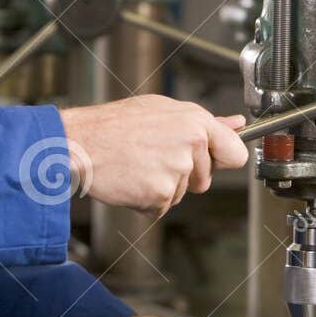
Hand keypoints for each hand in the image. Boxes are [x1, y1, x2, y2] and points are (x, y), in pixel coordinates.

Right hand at [59, 95, 247, 215]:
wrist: (79, 143)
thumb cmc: (114, 125)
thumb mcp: (162, 110)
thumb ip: (205, 122)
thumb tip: (236, 124)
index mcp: (195, 121)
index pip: (236, 152)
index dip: (223, 160)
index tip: (213, 160)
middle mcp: (191, 144)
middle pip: (205, 179)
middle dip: (184, 175)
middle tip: (153, 156)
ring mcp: (177, 170)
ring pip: (181, 192)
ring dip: (161, 186)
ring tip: (138, 164)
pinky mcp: (161, 193)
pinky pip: (161, 206)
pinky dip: (146, 200)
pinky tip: (130, 179)